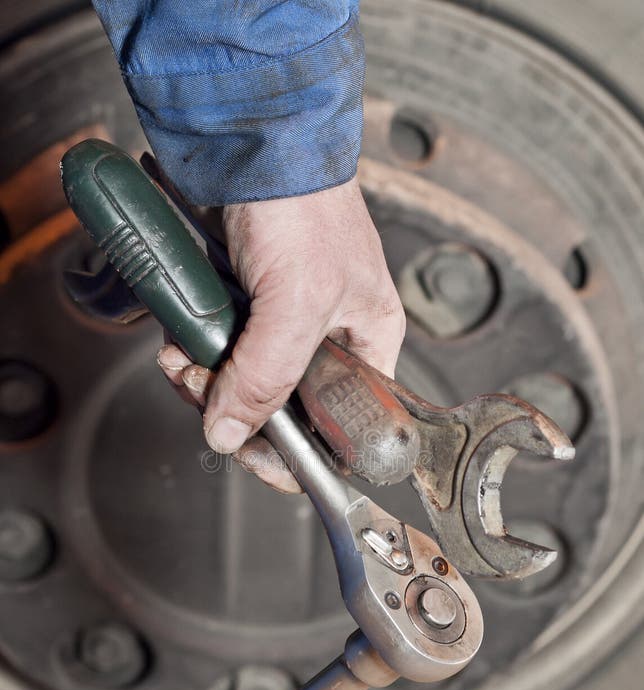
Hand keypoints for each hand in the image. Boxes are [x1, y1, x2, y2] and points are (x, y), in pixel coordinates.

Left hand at [157, 176, 405, 491]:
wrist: (249, 141)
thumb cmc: (302, 205)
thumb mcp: (297, 302)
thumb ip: (268, 376)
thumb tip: (230, 434)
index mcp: (367, 345)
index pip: (342, 428)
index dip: (300, 452)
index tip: (253, 454)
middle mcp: (326, 341)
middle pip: (281, 410)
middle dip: (234, 408)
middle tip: (206, 390)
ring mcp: (279, 325)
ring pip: (241, 385)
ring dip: (204, 382)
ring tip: (185, 358)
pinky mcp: (242, 307)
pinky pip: (216, 354)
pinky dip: (191, 355)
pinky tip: (178, 341)